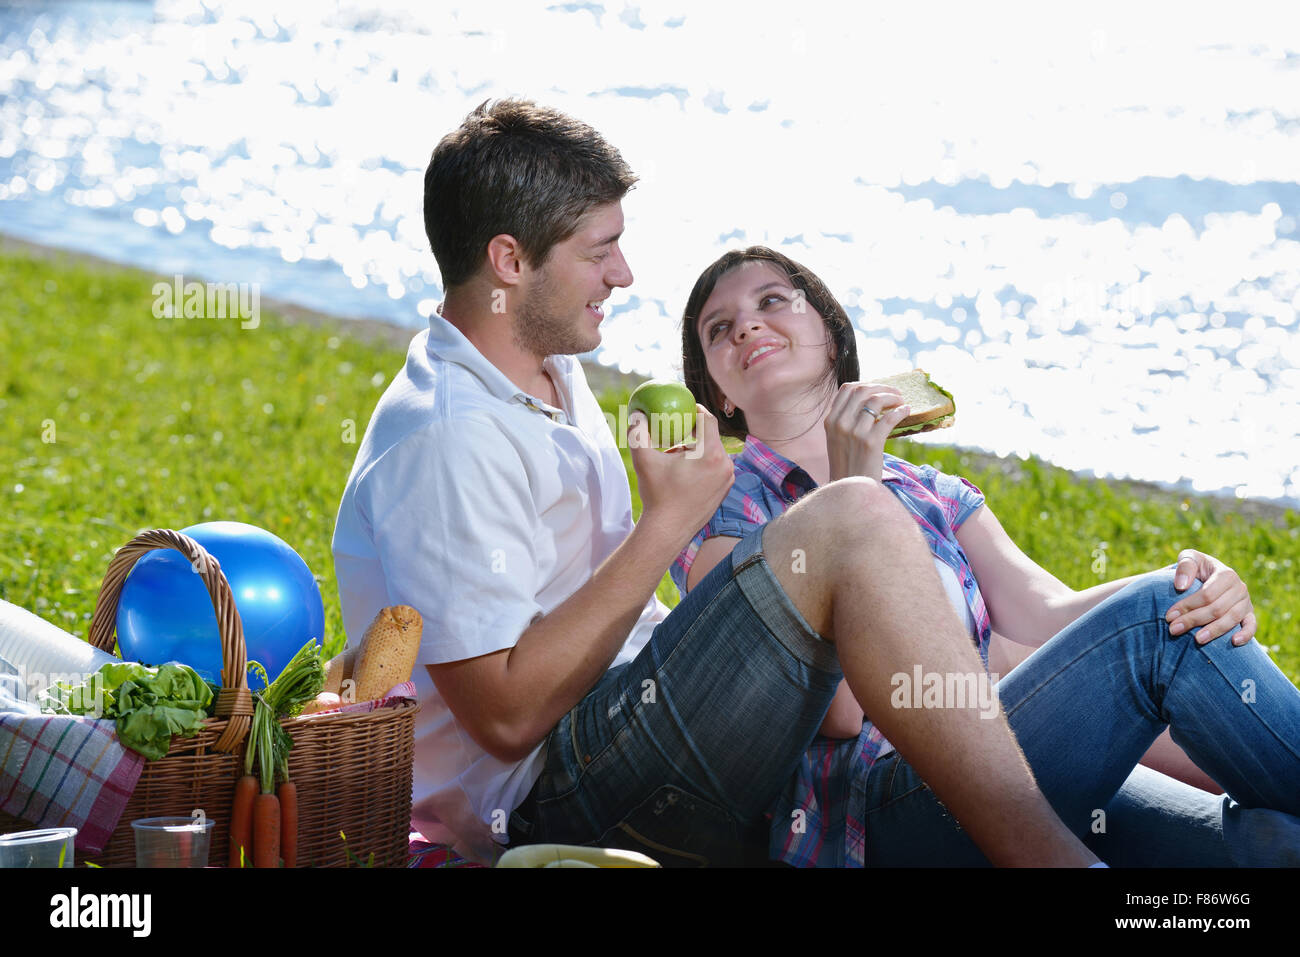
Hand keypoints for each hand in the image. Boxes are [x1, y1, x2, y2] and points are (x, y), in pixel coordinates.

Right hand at [628, 405, 733, 541]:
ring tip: (676, 456)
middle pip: (711, 437)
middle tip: (678, 427)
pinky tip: (683, 471)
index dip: (696, 409)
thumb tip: (636, 413)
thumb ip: (638, 432)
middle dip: (694, 431)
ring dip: (697, 449)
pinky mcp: (725, 491)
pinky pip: (715, 468)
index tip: (685, 407)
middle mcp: (725, 465)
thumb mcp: (643, 460)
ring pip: (713, 453)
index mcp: (710, 454)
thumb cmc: (656, 494)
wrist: (667, 531)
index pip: (708, 420)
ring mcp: (727, 479)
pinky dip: (702, 464)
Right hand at [824, 382, 910, 482]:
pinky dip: (900, 411)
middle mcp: (840, 424)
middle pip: (862, 390)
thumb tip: (868, 401)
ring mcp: (854, 433)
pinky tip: (906, 411)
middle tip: (895, 394)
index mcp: (830, 421)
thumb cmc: (847, 466)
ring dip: (892, 397)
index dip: (867, 384)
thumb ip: (845, 420)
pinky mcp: (870, 443)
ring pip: (876, 400)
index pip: (847, 389)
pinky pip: (889, 418)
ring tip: (901, 402)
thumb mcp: (838, 440)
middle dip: (882, 387)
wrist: (848, 491)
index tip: (879, 390)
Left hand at [1167, 549, 1255, 645]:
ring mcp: (1246, 602)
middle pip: (1217, 608)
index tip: (1169, 616)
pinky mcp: (1249, 614)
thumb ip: (1185, 566)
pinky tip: (1234, 642)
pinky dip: (1246, 634)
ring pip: (1232, 618)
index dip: (1188, 605)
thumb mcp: (1189, 558)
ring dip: (1214, 630)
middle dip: (1194, 620)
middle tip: (1173, 629)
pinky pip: (1252, 625)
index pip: (1207, 594)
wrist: (1208, 575)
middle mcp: (1239, 588)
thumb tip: (1181, 586)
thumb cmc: (1196, 567)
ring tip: (1197, 639)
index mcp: (1226, 574)